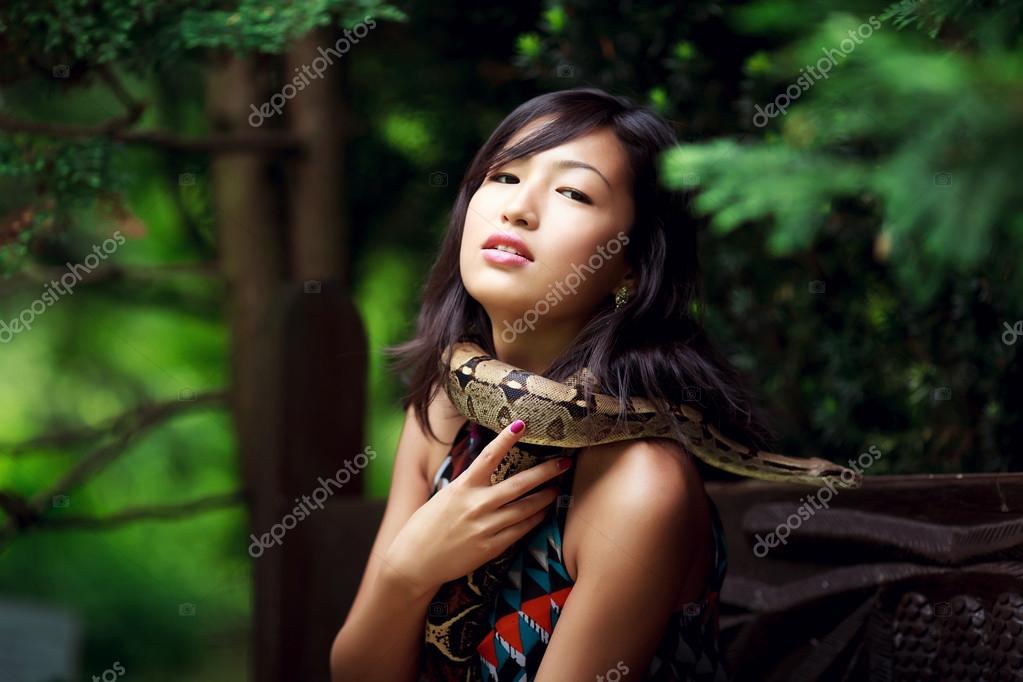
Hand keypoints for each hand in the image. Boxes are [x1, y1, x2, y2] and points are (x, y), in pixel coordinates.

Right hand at [381, 419, 571, 598]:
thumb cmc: (426, 526)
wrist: (413, 562)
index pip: (488, 457)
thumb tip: (487, 470)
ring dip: (545, 497)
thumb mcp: (445, 497)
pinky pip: (520, 530)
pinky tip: (543, 512)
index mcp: (462, 487)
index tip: (522, 424)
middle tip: (564, 462)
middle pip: (519, 484)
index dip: (506, 439)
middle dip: (545, 472)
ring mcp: (485, 527)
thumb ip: (468, 485)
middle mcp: (476, 505)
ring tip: (557, 488)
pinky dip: (534, 519)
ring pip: (525, 508)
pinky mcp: (491, 547)